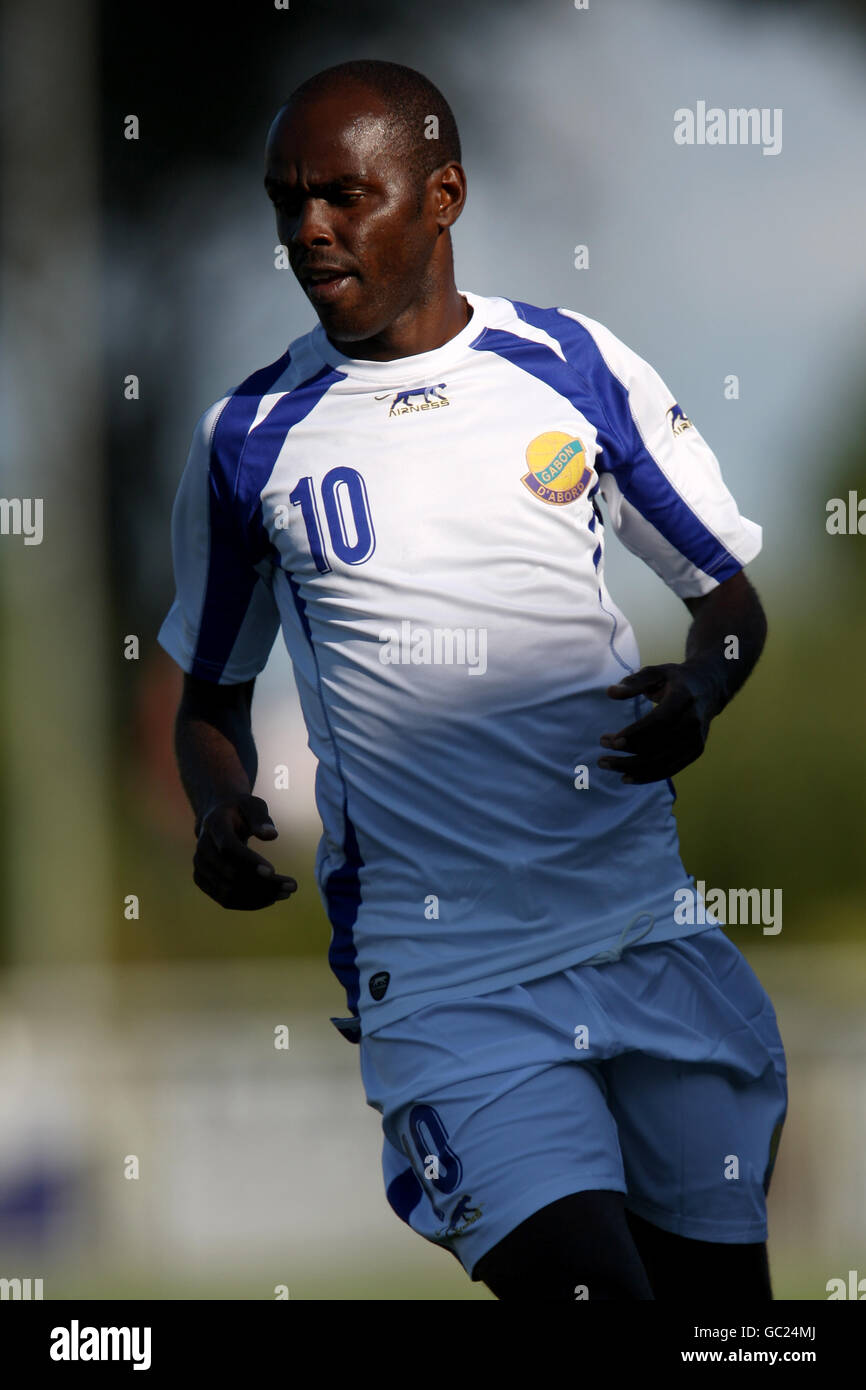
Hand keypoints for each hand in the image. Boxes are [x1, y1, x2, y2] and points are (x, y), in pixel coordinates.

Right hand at [193, 794, 296, 909]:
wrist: (216, 817)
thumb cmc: (240, 811)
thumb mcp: (252, 805)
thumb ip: (261, 818)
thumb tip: (271, 835)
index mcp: (214, 824)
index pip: (228, 848)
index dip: (249, 861)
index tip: (274, 871)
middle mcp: (202, 847)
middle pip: (230, 873)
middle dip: (263, 883)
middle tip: (292, 886)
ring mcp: (200, 866)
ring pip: (228, 891)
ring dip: (258, 897)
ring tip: (286, 893)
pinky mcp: (202, 880)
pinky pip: (225, 899)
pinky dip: (248, 903)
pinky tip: (271, 899)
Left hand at [598, 663, 715, 784]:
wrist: (708, 688)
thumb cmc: (674, 680)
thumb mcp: (656, 672)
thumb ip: (633, 682)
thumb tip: (611, 693)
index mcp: (683, 699)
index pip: (660, 721)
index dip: (636, 734)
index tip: (612, 741)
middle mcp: (693, 722)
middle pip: (658, 746)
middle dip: (627, 754)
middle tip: (602, 755)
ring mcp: (696, 739)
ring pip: (662, 762)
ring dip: (631, 768)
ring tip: (606, 764)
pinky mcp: (695, 751)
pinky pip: (670, 769)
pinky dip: (647, 776)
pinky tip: (626, 777)